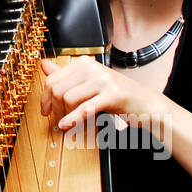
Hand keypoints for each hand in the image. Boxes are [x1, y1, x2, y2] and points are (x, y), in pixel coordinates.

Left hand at [39, 56, 164, 130]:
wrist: (147, 105)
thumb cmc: (117, 97)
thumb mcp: (89, 84)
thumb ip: (67, 76)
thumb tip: (43, 65)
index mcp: (84, 63)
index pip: (53, 79)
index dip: (45, 98)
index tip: (45, 112)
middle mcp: (92, 67)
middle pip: (58, 90)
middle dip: (56, 109)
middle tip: (62, 123)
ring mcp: (103, 79)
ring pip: (68, 99)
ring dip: (68, 117)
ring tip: (74, 127)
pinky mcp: (113, 94)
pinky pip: (86, 108)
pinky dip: (73, 119)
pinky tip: (67, 126)